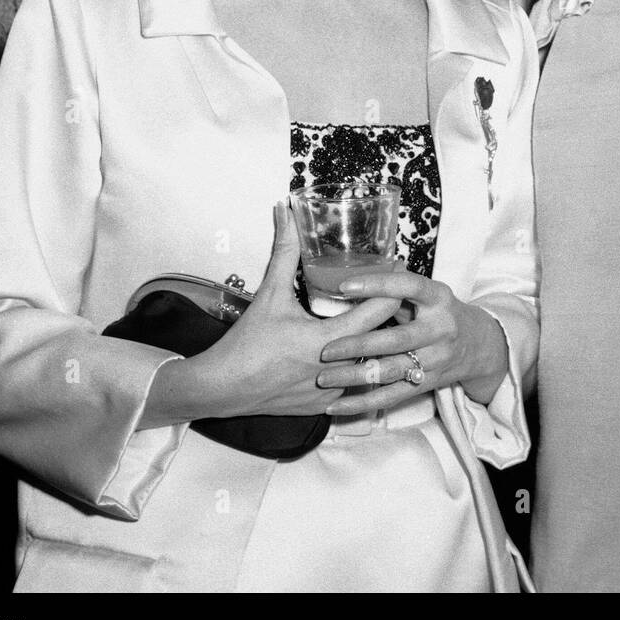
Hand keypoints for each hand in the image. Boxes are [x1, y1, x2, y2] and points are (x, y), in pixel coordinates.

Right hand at [173, 202, 402, 419]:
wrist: (221, 388)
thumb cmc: (246, 342)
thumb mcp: (270, 294)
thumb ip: (284, 252)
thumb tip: (285, 212)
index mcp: (330, 338)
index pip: (381, 310)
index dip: (394, 286)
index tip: (399, 268)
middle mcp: (339, 368)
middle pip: (383, 336)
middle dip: (390, 312)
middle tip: (392, 288)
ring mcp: (335, 391)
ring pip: (371, 364)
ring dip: (377, 342)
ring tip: (380, 319)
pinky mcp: (325, 408)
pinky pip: (354, 386)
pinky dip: (357, 368)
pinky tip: (357, 352)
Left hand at [315, 271, 507, 415]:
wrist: (478, 345)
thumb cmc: (441, 311)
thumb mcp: (428, 292)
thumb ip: (397, 289)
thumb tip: (351, 281)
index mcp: (438, 298)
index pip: (409, 288)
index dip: (378, 285)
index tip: (344, 286)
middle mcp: (440, 329)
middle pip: (397, 339)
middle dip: (359, 345)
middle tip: (326, 349)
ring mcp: (435, 360)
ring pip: (391, 371)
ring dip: (355, 376)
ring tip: (324, 377)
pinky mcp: (427, 383)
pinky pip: (392, 396)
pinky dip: (363, 403)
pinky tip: (337, 405)